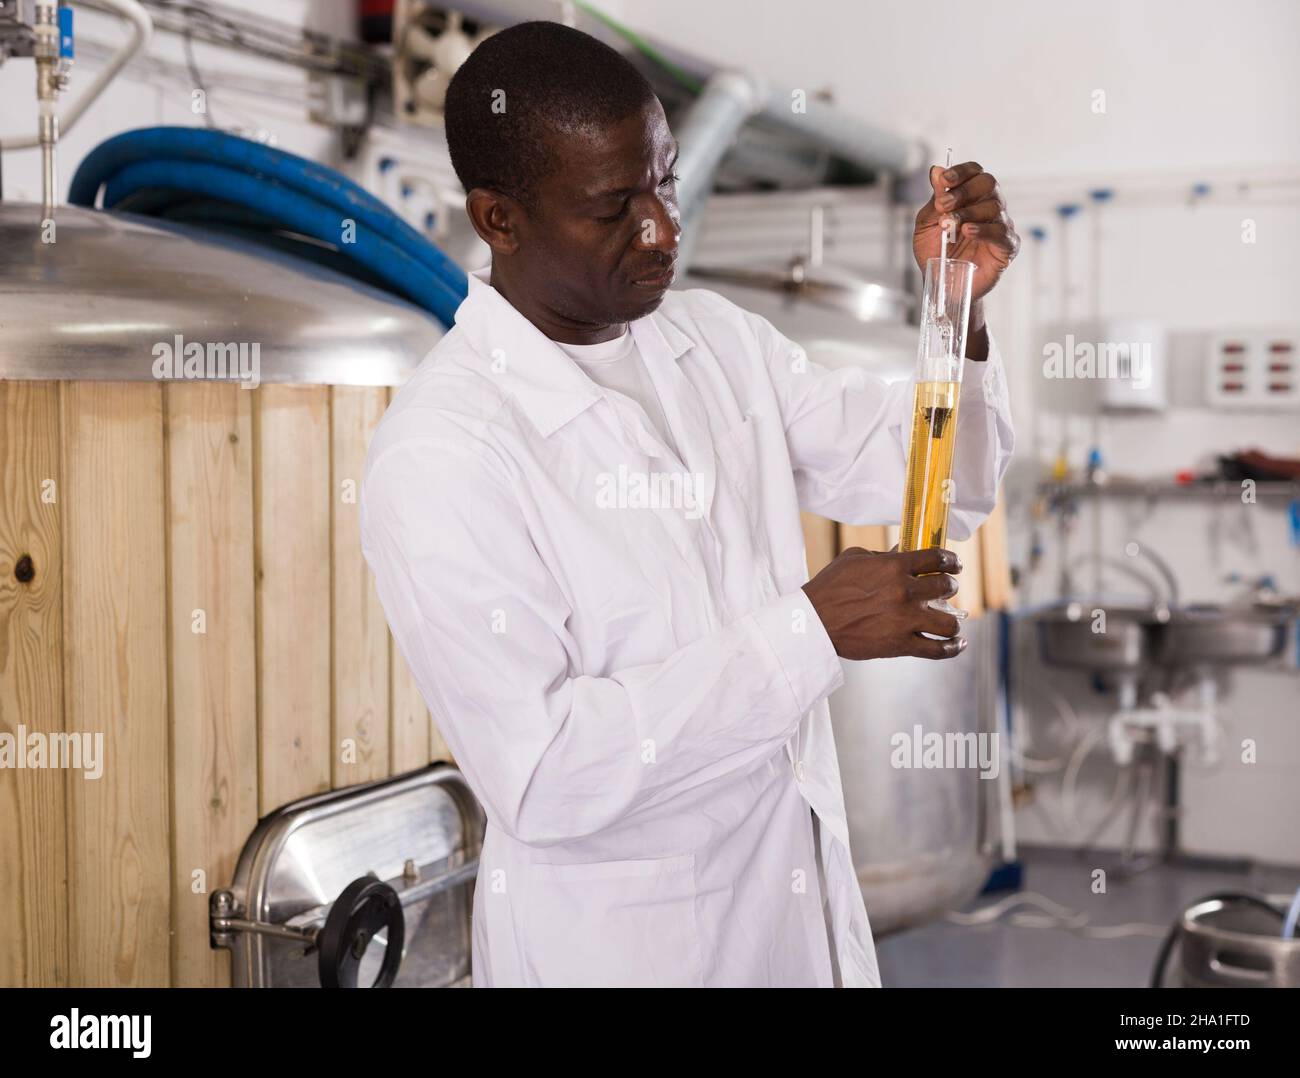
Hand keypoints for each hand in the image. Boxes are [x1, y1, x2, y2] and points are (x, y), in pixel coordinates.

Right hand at [802, 546, 965, 660]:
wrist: (812, 622)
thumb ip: (884, 555)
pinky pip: (937, 650)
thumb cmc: (829, 587)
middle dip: (950, 586)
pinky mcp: (900, 645)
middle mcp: (904, 592)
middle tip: (946, 589)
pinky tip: (956, 645)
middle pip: (947, 587)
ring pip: (949, 623)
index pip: (937, 559)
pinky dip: (952, 649)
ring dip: (952, 622)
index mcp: (893, 566)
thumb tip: (905, 551)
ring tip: (948, 622)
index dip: (951, 561)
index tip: (954, 565)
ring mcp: (904, 620)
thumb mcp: (855, 559)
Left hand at [913, 161, 1018, 304]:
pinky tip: (968, 232)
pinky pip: (1001, 232)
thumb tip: (936, 170)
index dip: (961, 171)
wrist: (941, 283)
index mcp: (971, 196)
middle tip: (943, 205)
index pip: (974, 172)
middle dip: (964, 191)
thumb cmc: (936, 252)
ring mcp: (1000, 224)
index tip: (944, 179)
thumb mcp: (926, 225)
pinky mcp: (1007, 246)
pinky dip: (983, 230)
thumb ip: (934, 200)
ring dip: (968, 212)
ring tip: (950, 224)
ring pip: (994, 206)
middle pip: (988, 183)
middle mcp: (988, 205)